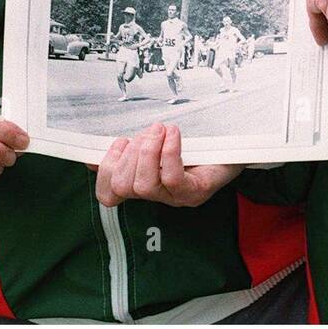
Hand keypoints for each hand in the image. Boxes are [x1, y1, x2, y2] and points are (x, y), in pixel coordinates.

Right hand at [93, 123, 242, 207]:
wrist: (236, 145)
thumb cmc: (196, 142)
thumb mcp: (156, 143)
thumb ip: (128, 150)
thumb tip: (91, 158)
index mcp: (143, 184)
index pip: (108, 195)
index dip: (104, 170)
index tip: (120, 143)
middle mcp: (158, 196)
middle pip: (123, 187)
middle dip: (130, 153)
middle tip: (150, 131)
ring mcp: (177, 198)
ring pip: (143, 186)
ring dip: (147, 150)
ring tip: (161, 129)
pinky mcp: (196, 192)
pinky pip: (172, 178)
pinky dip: (168, 152)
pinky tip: (173, 134)